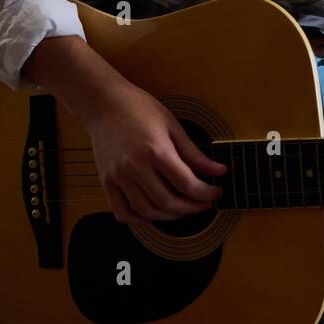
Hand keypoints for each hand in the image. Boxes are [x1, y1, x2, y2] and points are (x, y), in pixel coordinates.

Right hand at [85, 82, 227, 224]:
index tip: (215, 192)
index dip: (206, 193)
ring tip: (182, 208)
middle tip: (203, 203)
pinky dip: (138, 219)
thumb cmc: (139, 109)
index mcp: (156, 151)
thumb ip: (195, 154)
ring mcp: (118, 177)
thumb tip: (219, 171)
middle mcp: (135, 167)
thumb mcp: (173, 127)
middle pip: (168, 203)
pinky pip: (122, 212)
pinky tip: (153, 213)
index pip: (187, 185)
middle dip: (191, 208)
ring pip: (147, 211)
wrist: (104, 103)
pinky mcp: (106, 181)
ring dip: (169, 216)